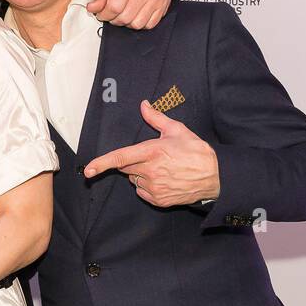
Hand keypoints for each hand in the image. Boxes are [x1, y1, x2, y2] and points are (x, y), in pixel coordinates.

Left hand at [83, 100, 219, 206]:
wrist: (216, 177)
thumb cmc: (196, 152)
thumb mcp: (177, 130)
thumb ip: (156, 118)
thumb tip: (143, 105)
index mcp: (151, 152)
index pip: (120, 158)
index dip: (102, 163)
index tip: (89, 169)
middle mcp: (150, 171)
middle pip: (125, 168)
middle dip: (131, 162)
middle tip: (150, 157)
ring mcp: (154, 187)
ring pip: (134, 180)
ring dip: (140, 174)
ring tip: (162, 168)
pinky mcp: (159, 199)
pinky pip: (142, 192)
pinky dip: (147, 186)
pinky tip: (163, 179)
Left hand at [87, 0, 169, 28]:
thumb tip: (91, 9)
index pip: (114, 7)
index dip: (104, 15)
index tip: (102, 15)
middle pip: (125, 17)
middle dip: (114, 20)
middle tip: (113, 15)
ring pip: (137, 24)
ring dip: (127, 23)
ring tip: (125, 14)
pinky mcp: (163, 5)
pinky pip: (149, 25)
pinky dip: (140, 23)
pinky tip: (136, 15)